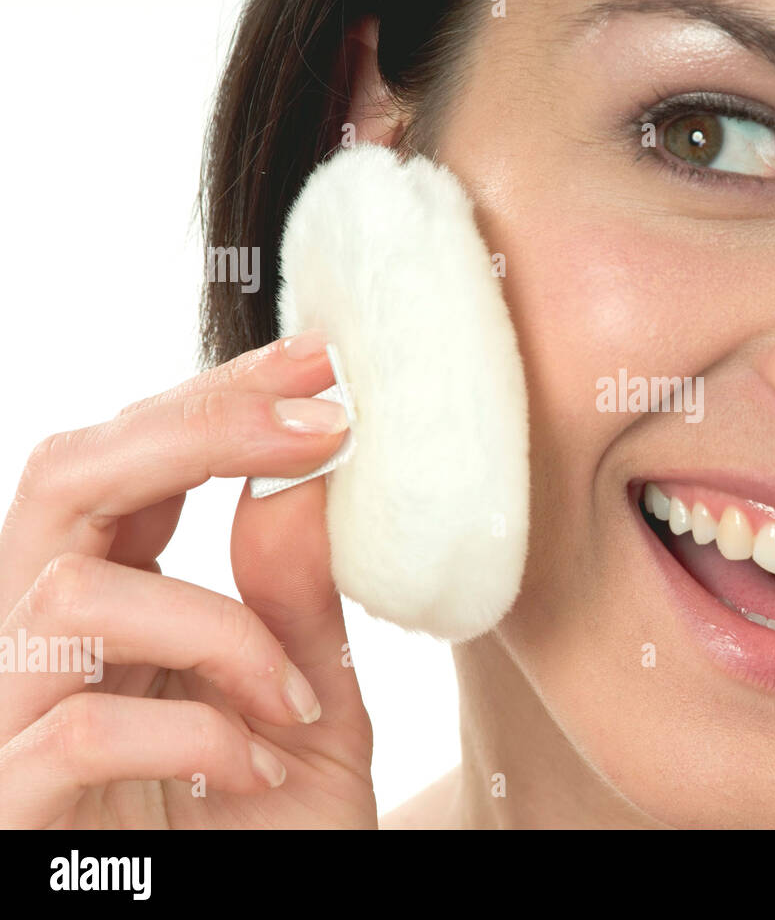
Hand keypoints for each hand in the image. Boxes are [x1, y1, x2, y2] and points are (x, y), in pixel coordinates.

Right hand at [0, 331, 376, 827]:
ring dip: (216, 631)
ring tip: (296, 702)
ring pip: (69, 592)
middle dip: (196, 429)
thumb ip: (299, 605)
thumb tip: (305, 479)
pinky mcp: (12, 802)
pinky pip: (77, 725)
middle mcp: (47, 647)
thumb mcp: (312, 710)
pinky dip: (193, 734)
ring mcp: (12, 720)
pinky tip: (256, 767)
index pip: (133, 468)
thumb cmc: (273, 834)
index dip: (216, 400)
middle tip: (323, 423)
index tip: (319, 360)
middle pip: (64, 479)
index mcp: (116, 611)